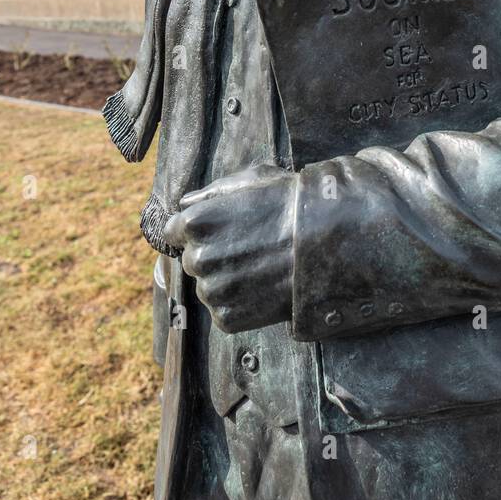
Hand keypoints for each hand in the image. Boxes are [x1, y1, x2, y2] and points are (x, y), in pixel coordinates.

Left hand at [163, 164, 295, 332]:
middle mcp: (197, 258)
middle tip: (247, 249)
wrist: (326, 244)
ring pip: (207, 287)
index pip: (174, 232)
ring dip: (225, 280)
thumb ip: (211, 192)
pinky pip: (223, 311)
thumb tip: (184, 203)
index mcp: (195, 223)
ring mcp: (212, 291)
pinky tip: (262, 287)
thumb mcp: (251, 181)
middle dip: (212, 255)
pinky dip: (239, 304)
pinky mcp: (226, 318)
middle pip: (191, 260)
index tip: (219, 233)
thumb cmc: (290, 205)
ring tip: (258, 268)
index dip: (196, 231)